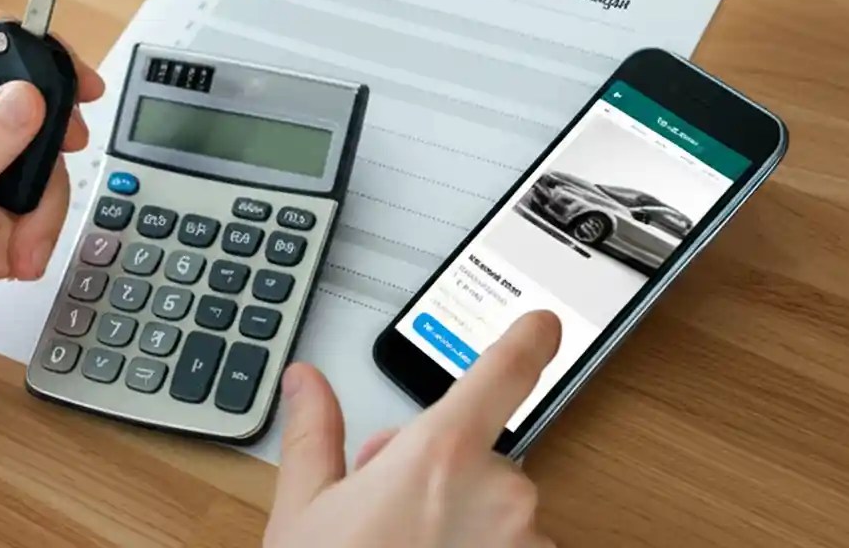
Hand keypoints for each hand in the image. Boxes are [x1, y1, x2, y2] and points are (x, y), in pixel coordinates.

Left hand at [0, 7, 103, 411]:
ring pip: (26, 177)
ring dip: (28, 222)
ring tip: (0, 260)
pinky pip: (17, 221)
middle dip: (41, 169)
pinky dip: (13, 249)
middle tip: (40, 203)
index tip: (76, 88)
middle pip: (19, 120)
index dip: (32, 52)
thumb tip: (27, 99)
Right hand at [264, 311, 561, 547]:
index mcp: (440, 456)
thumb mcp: (305, 511)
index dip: (527, 338)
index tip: (543, 323)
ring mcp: (524, 544)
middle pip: (478, 452)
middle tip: (387, 504)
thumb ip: (315, 433)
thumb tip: (305, 384)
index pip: (503, 371)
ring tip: (404, 547)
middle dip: (438, 468)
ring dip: (462, 518)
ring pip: (497, 508)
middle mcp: (498, 494)